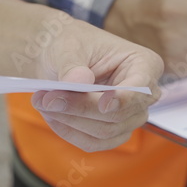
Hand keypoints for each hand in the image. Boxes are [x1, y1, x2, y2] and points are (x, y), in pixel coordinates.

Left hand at [30, 19, 163, 151]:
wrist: (60, 57)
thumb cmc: (70, 44)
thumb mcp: (67, 46)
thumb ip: (72, 65)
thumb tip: (78, 81)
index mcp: (144, 64)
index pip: (140, 89)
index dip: (123, 99)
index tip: (103, 105)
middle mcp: (143, 95)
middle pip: (118, 115)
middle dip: (79, 108)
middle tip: (44, 99)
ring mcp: (130, 116)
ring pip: (104, 132)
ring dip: (69, 121)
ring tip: (42, 102)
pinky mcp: (113, 133)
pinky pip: (93, 142)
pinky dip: (68, 131)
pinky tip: (51, 114)